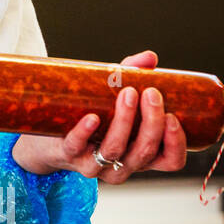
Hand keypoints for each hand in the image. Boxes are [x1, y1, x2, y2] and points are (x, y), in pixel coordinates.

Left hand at [12, 49, 188, 183]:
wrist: (47, 138)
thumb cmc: (91, 116)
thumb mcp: (115, 97)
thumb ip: (133, 76)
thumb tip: (149, 57)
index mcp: (140, 155)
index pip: (170, 161)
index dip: (176, 143)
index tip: (172, 116)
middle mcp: (122, 165)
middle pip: (144, 152)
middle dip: (151, 122)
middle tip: (151, 93)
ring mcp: (95, 165)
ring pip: (115, 150)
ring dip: (125, 121)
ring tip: (127, 93)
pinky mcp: (68, 155)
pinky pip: (77, 146)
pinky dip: (85, 132)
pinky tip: (92, 118)